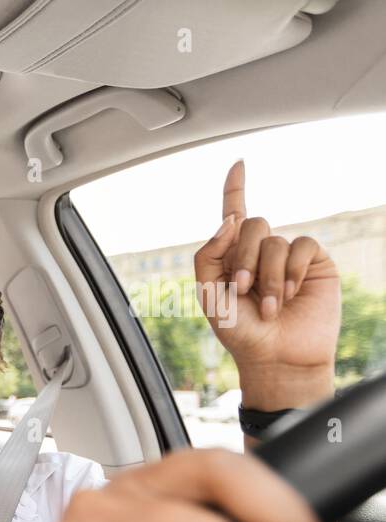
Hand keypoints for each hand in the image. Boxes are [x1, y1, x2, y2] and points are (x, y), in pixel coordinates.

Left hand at [194, 161, 339, 408]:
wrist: (276, 357)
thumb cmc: (240, 332)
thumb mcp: (209, 296)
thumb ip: (208, 255)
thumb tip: (228, 219)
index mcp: (231, 257)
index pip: (233, 214)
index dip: (235, 188)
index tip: (238, 164)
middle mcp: (259, 251)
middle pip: (251, 223)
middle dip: (242, 257)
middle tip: (243, 290)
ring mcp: (287, 255)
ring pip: (274, 240)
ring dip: (267, 276)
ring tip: (270, 306)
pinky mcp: (313, 262)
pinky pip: (301, 246)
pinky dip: (290, 271)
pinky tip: (289, 295)